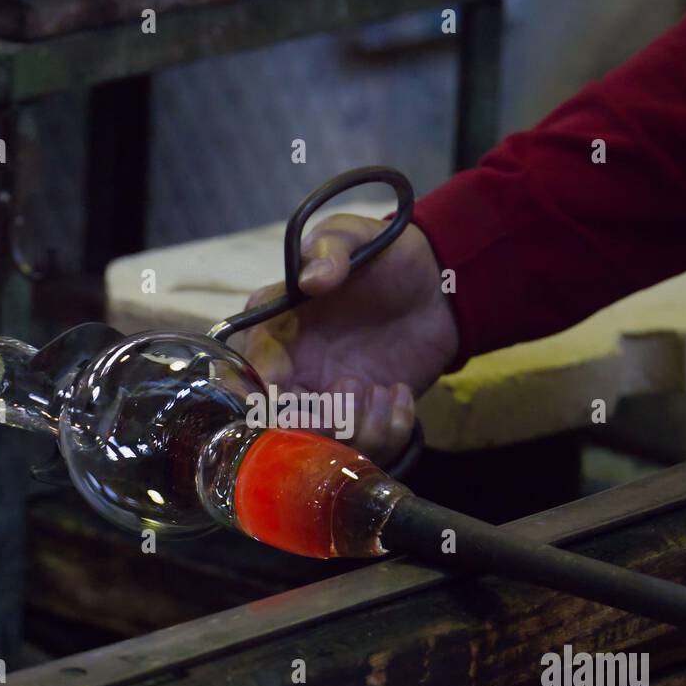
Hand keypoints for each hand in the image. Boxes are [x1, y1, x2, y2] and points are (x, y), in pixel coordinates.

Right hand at [239, 215, 458, 465]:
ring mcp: (328, 399)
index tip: (289, 387)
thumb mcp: (354, 237)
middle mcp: (293, 372)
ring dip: (358, 426)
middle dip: (316, 421)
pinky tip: (400, 394)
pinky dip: (388, 429)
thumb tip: (312, 279)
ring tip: (384, 389)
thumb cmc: (383, 256)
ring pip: (324, 447)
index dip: (262, 389)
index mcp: (275, 328)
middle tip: (354, 385)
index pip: (249, 371)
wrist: (437, 285)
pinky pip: (368, 448)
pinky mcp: (364, 417)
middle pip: (279, 425)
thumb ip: (330, 250)